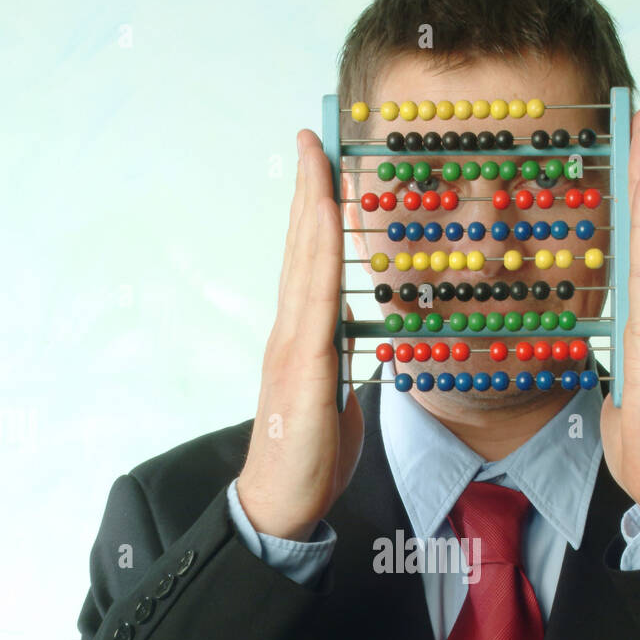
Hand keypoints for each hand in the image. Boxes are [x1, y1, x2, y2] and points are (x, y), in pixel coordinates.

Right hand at [238, 129, 363, 540]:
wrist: (281, 503)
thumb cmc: (310, 458)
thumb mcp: (335, 401)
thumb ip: (342, 367)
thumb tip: (358, 346)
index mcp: (302, 340)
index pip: (310, 265)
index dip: (315, 214)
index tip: (321, 167)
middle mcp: (291, 333)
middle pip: (302, 249)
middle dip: (309, 189)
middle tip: (314, 136)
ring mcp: (293, 347)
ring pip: (306, 263)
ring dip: (312, 206)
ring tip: (317, 158)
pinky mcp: (303, 368)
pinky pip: (316, 301)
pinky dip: (321, 255)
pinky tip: (327, 222)